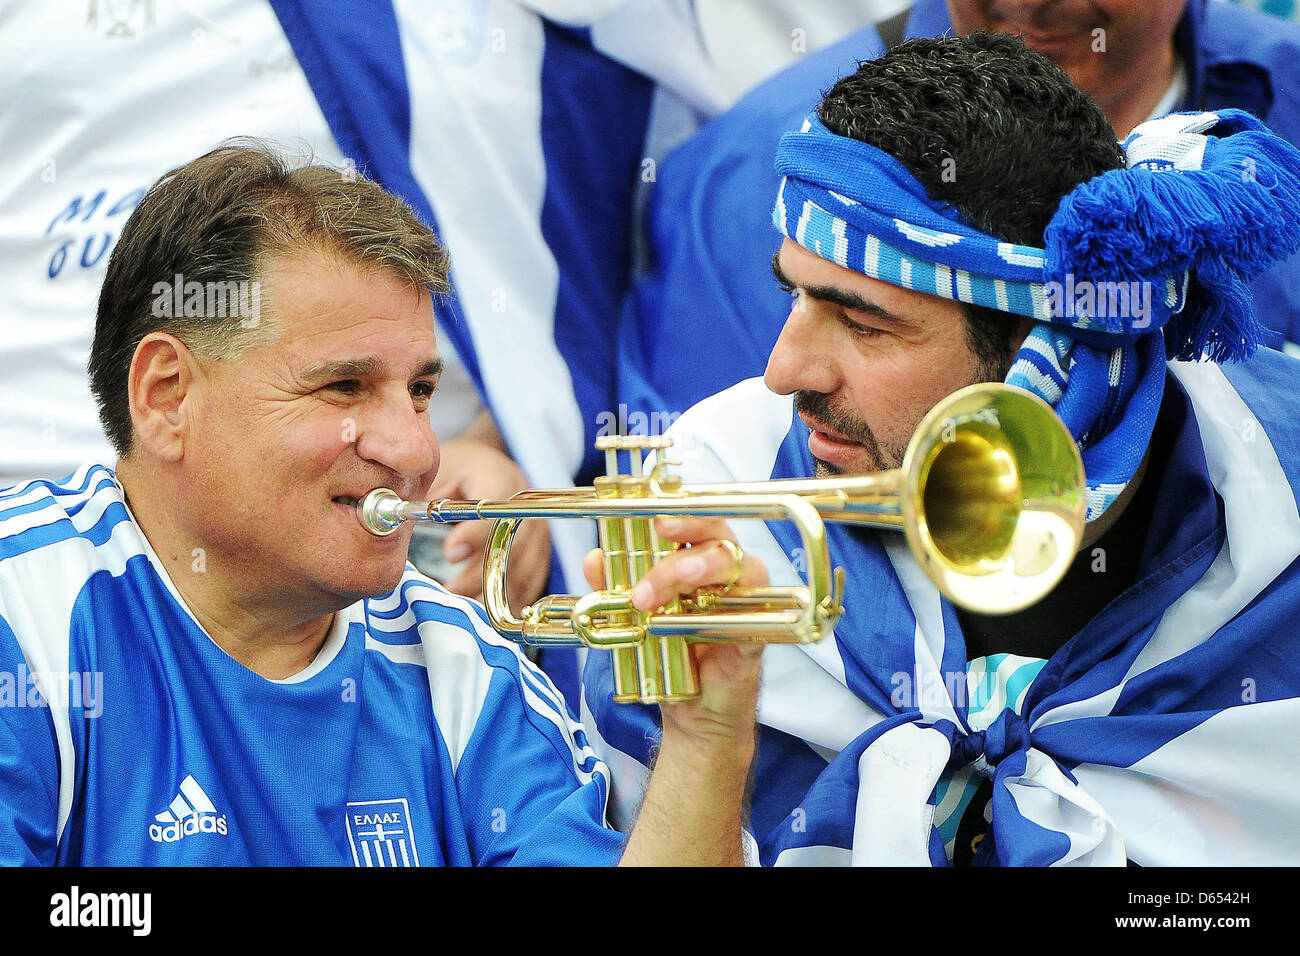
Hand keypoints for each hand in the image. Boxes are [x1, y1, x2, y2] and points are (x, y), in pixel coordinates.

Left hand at [428, 436, 550, 613]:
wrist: (489, 465)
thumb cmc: (456, 471)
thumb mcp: (438, 474)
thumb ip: (428, 501)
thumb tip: (405, 530)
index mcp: (499, 478)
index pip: (495, 508)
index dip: (475, 534)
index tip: (450, 552)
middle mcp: (526, 506)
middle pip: (511, 545)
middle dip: (480, 572)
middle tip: (450, 590)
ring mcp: (538, 529)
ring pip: (523, 568)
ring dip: (493, 591)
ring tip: (463, 607)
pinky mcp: (541, 551)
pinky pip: (531, 581)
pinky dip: (509, 599)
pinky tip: (485, 610)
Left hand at [582, 515, 764, 758]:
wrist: (692, 711)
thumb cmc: (670, 654)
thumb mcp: (633, 616)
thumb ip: (615, 585)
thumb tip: (592, 558)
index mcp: (700, 561)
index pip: (700, 521)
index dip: (683, 513)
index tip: (654, 518)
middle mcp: (728, 575)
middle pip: (719, 536)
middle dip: (683, 540)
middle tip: (649, 561)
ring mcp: (745, 602)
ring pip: (736, 566)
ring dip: (692, 571)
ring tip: (649, 598)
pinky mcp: (754, 635)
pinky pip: (751, 614)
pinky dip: (719, 615)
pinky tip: (692, 624)